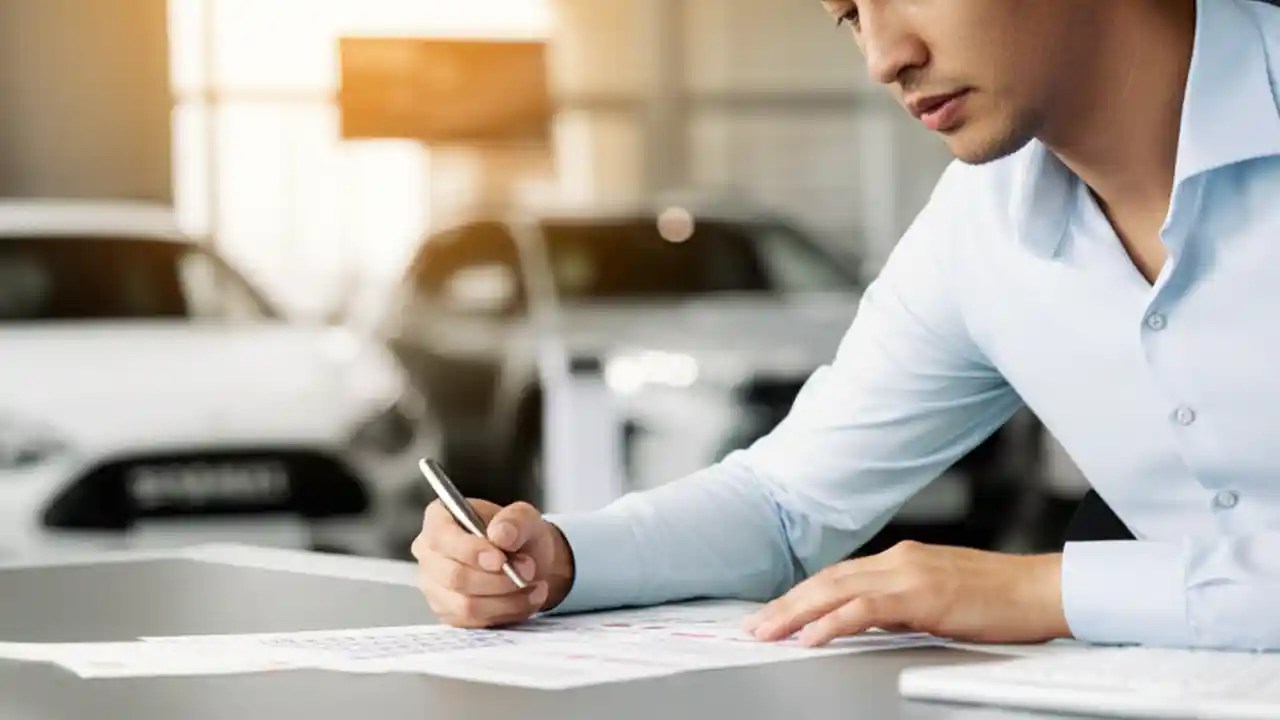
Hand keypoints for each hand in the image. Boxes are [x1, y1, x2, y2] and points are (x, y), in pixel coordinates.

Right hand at [412, 499, 574, 627]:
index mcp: (439, 519)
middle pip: (454, 576)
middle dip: (497, 579)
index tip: (501, 560)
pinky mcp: (448, 613)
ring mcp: (434, 587)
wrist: (527, 561)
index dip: (471, 551)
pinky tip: (525, 601)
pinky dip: (505, 614)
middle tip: (528, 571)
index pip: (442, 538)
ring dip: (506, 600)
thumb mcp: (524, 517)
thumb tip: (501, 535)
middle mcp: (428, 554)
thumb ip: (515, 520)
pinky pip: (474, 623)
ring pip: (465, 605)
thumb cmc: (517, 535)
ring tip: (533, 588)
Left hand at [741, 541, 1069, 646]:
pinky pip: (865, 610)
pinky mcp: (921, 595)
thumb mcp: (940, 599)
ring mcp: (909, 574)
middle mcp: (899, 560)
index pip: (838, 577)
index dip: (802, 595)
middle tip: (755, 626)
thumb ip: (903, 607)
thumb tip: (870, 622)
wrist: (1042, 590)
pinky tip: (811, 637)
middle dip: (786, 604)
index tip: (775, 614)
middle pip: (827, 581)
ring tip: (767, 632)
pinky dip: (832, 622)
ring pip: (836, 591)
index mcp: (902, 560)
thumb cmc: (1000, 599)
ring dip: (795, 613)